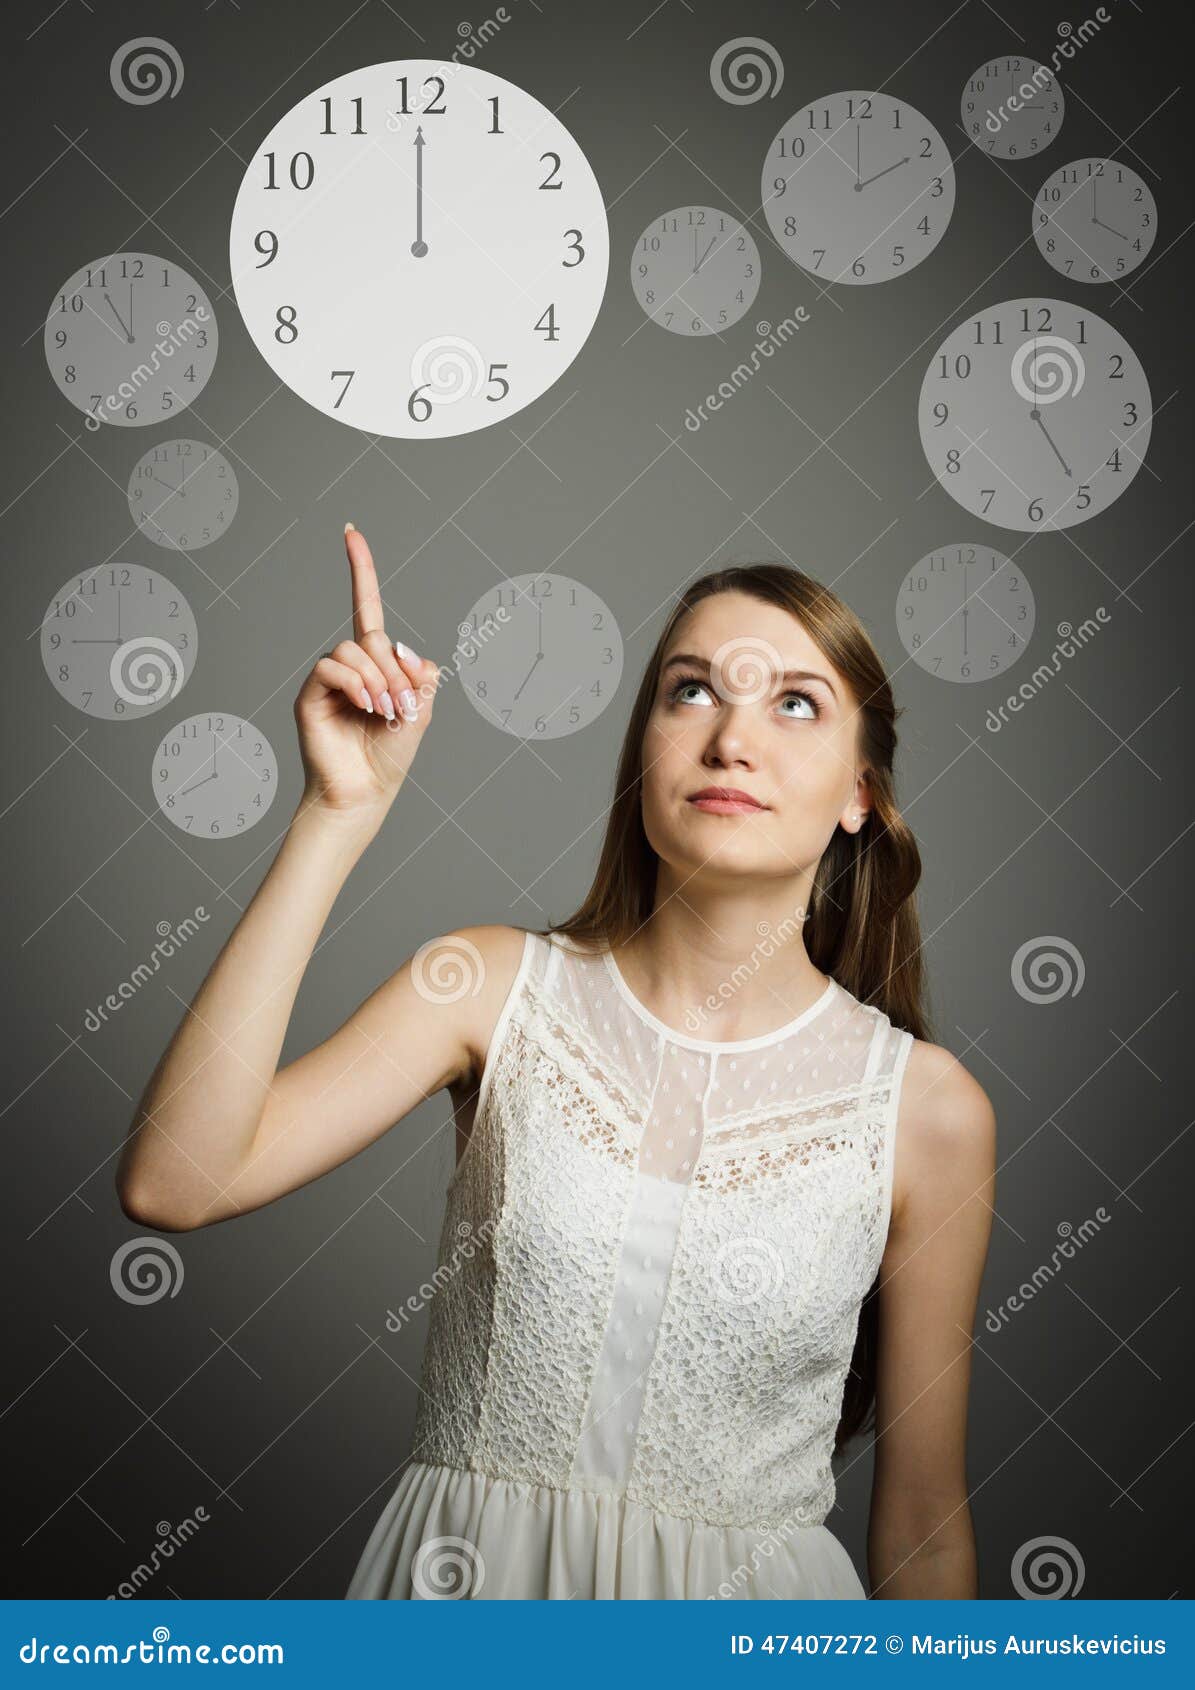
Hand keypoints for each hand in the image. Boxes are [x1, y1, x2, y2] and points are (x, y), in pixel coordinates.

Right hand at [294, 524, 440, 824]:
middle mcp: (349, 666)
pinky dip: (355, 683)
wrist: (366, 791)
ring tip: (384, 711)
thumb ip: (420, 675)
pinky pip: (331, 667)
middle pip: (373, 636)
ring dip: (378, 679)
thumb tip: (403, 649)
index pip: (366, 607)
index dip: (361, 570)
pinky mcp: (310, 695)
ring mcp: (328, 680)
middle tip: (403, 704)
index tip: (351, 532)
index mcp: (376, 664)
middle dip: (396, 669)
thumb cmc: (390, 756)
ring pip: (353, 650)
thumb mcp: (421, 711)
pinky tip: (365, 705)